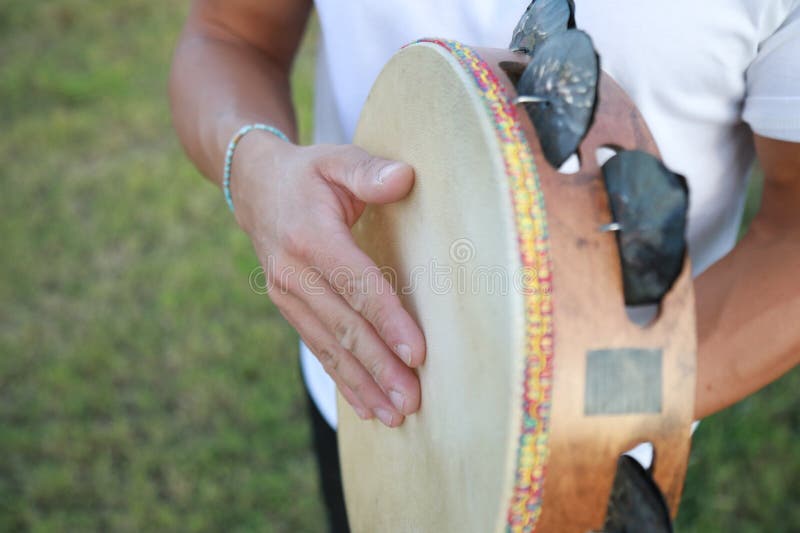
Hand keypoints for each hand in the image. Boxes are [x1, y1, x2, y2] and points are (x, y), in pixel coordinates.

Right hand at [232, 132, 425, 426]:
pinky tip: (367, 406)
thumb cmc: (309, 173)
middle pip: (345, 327)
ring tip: (396, 414)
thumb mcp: (337, 159)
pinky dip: (343, 380)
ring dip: (364, 383)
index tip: (417, 353)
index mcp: (311, 236)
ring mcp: (288, 295)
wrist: (256, 188)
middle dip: (380, 367)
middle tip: (413, 400)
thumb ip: (369, 171)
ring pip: (331, 347)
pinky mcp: (290, 308)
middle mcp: (294, 273)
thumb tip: (405, 177)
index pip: (357, 284)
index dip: (387, 319)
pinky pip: (319, 348)